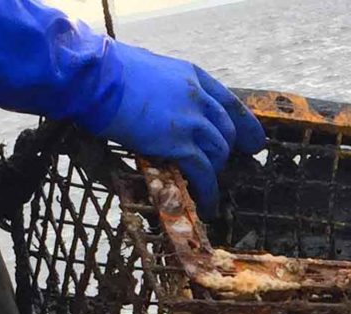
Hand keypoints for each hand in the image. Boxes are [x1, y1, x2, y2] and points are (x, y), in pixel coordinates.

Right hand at [89, 42, 264, 213]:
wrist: (95, 78)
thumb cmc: (109, 73)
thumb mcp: (148, 73)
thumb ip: (165, 92)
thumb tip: (163, 108)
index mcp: (191, 76)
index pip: (228, 101)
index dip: (245, 124)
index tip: (254, 140)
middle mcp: (197, 97)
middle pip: (227, 129)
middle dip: (231, 151)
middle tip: (228, 166)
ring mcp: (191, 120)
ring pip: (219, 151)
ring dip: (214, 170)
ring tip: (207, 185)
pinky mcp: (178, 142)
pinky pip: (204, 172)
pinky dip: (208, 191)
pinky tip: (207, 203)